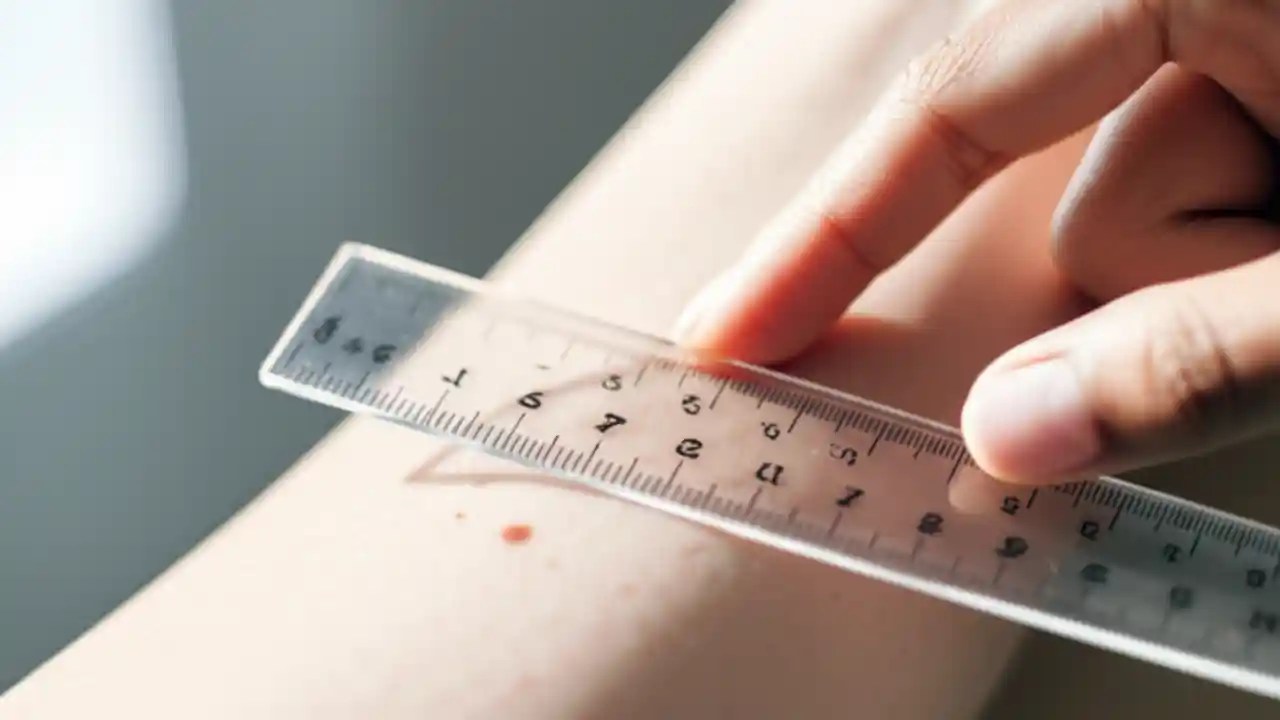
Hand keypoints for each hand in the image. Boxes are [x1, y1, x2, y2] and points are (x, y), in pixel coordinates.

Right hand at [675, 0, 1279, 483]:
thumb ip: (1194, 362)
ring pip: (1129, 189)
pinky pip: (1160, 161)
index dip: (826, 233)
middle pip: (1066, 176)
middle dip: (1169, 266)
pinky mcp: (1220, 45)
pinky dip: (1220, 229)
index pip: (950, 99)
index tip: (724, 336)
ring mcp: (1194, 13)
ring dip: (1222, 252)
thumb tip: (1004, 441)